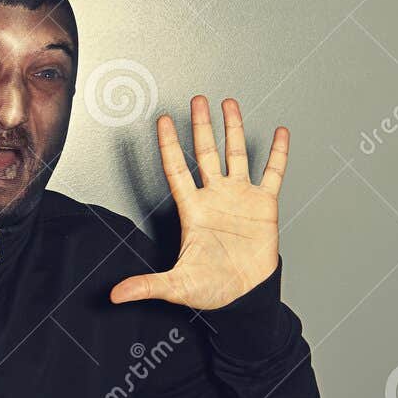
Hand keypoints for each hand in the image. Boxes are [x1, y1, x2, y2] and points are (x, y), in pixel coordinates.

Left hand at [110, 96, 287, 309]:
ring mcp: (240, 197)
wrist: (244, 296)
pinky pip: (273, 173)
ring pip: (237, 155)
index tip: (163, 120)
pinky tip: (280, 133)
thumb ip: (147, 285)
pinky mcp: (264, 205)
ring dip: (233, 129)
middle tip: (198, 100)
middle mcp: (216, 197)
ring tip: (229, 104)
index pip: (177, 169)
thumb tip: (117, 295)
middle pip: (206, 153)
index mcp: (193, 209)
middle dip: (202, 126)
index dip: (170, 145)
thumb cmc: (211, 289)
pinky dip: (278, 153)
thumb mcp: (176, 286)